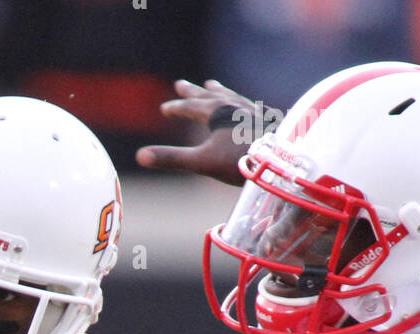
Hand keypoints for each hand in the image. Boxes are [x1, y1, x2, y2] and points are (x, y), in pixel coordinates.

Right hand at [136, 78, 256, 185]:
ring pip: (230, 97)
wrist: (278, 160)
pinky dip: (239, 103)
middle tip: (181, 84)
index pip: (190, 107)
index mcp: (215, 112)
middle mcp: (233, 106)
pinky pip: (247, 106)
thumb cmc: (238, 161)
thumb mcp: (201, 162)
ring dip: (217, 91)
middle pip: (209, 96)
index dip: (176, 109)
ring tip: (212, 85)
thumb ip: (171, 159)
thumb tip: (140, 156)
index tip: (165, 109)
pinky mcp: (265, 120)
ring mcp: (250, 111)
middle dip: (193, 92)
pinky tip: (243, 106)